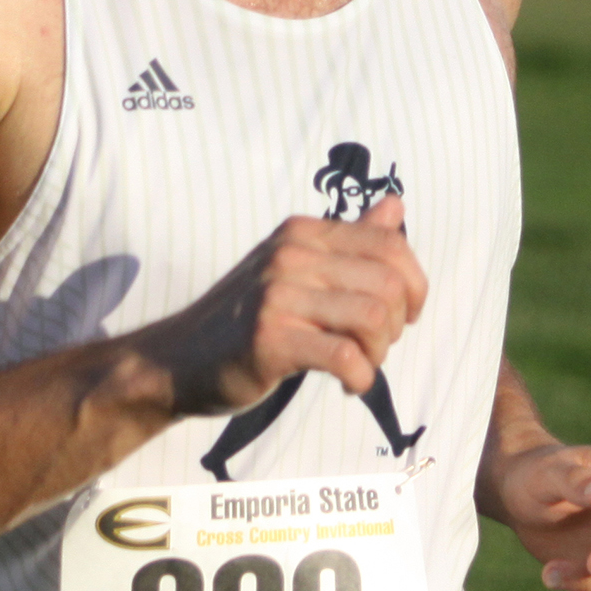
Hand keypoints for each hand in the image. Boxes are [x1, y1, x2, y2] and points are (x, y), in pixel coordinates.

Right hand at [138, 195, 427, 415]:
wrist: (175, 359)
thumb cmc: (245, 317)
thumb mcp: (296, 268)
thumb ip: (349, 240)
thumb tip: (396, 205)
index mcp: (303, 231)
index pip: (390, 243)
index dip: (415, 284)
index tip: (407, 315)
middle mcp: (291, 253)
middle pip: (389, 284)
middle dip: (397, 324)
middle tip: (375, 347)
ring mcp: (278, 294)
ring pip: (373, 318)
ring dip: (379, 353)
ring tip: (359, 364)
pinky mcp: (269, 338)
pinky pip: (344, 356)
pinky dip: (361, 377)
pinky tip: (348, 385)